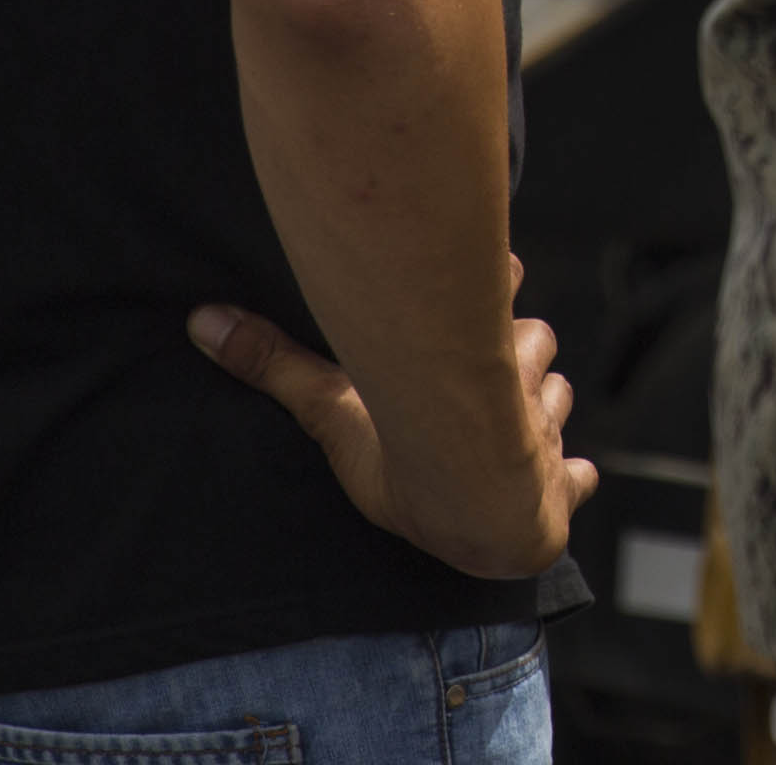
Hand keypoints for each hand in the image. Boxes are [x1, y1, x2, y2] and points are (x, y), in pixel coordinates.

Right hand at [190, 285, 597, 581]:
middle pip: (535, 341)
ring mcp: (544, 433)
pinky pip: (576, 478)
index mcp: (474, 350)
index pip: (499, 288)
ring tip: (521, 418)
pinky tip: (568, 480)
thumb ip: (272, 361)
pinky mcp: (560, 489)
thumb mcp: (331, 404)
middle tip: (499, 359)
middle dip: (520, 349)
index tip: (500, 270)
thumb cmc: (404, 450)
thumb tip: (200, 320)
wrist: (472, 506)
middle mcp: (518, 380)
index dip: (497, 283)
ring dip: (542, 406)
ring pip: (557, 397)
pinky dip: (570, 480)